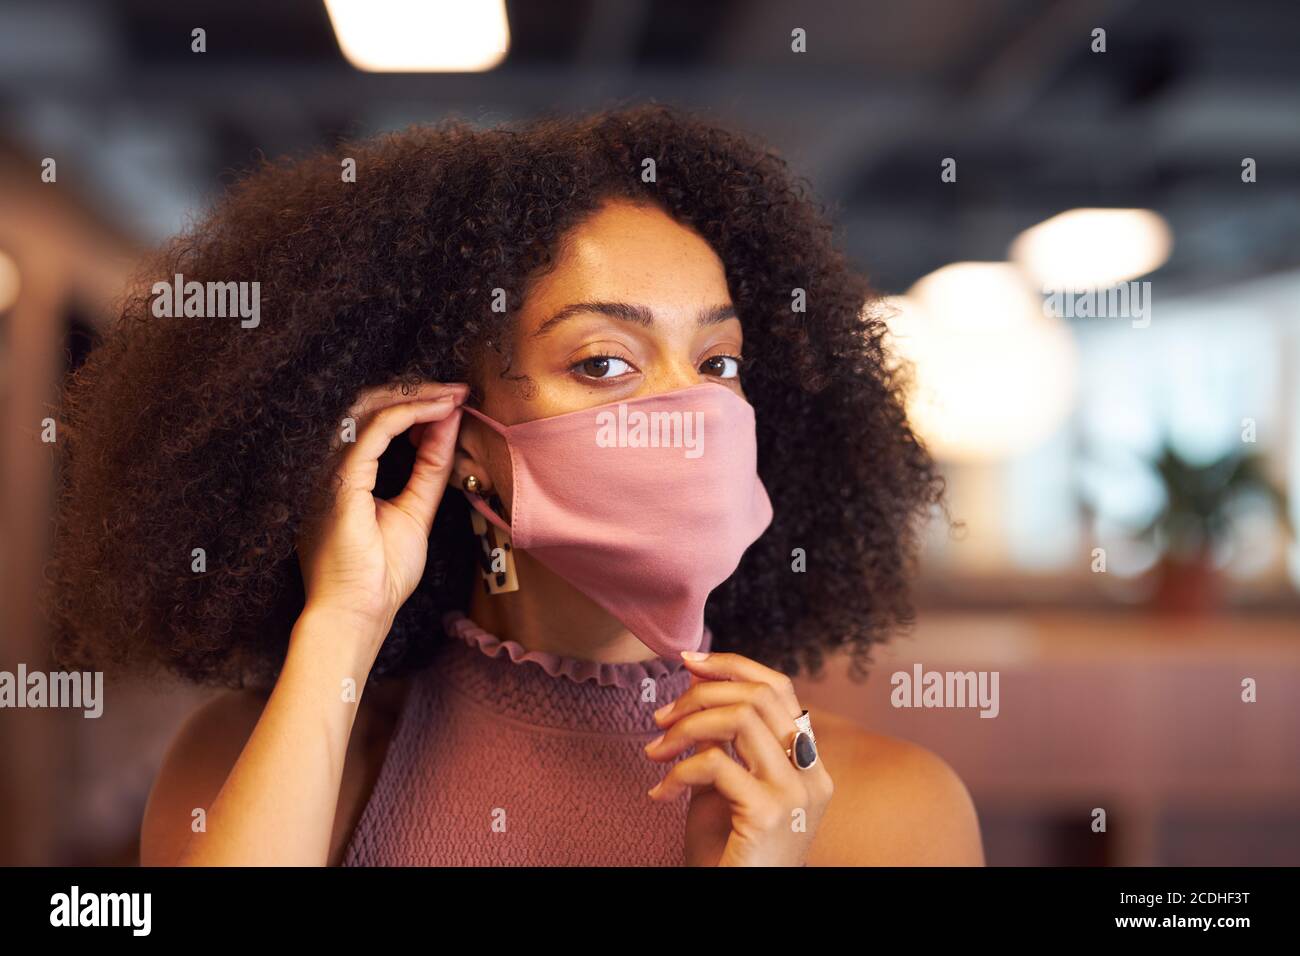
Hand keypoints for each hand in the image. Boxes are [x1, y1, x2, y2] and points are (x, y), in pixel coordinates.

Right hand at [296, 380, 468, 649]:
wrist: (358, 615)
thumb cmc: (380, 576)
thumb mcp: (416, 511)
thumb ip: (430, 469)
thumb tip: (448, 426)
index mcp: (347, 477)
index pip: (376, 424)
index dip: (414, 406)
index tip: (453, 401)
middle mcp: (332, 467)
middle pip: (370, 408)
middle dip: (417, 393)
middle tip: (457, 391)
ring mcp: (331, 472)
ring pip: (369, 410)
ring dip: (415, 397)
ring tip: (452, 396)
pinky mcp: (340, 481)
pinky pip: (374, 431)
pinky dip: (408, 414)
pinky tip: (439, 411)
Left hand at [644, 651, 833, 865]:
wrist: (737, 902)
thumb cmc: (727, 853)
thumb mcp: (728, 787)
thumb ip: (724, 742)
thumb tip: (698, 686)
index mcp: (808, 762)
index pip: (780, 688)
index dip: (734, 665)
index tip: (688, 662)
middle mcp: (811, 773)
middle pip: (759, 696)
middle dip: (700, 695)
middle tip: (660, 717)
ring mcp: (795, 793)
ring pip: (740, 719)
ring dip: (686, 728)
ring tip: (656, 752)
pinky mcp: (769, 814)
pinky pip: (717, 765)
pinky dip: (679, 772)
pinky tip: (661, 794)